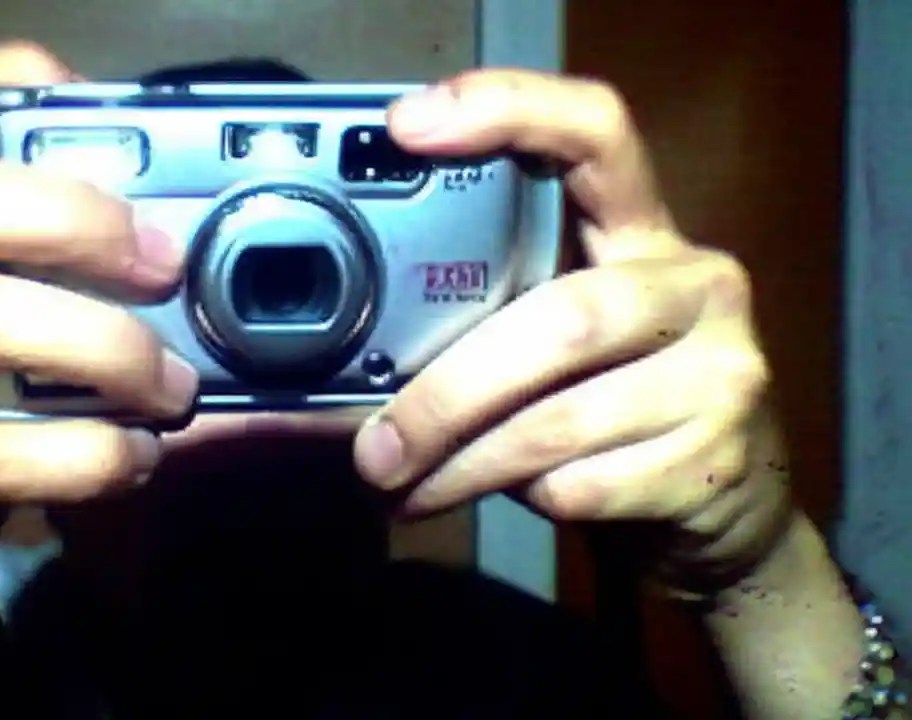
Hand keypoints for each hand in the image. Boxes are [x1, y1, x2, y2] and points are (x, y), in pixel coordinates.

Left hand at [353, 70, 792, 590]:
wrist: (731, 512)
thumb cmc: (617, 408)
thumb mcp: (568, 343)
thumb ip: (493, 323)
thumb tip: (345, 373)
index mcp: (645, 234)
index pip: (595, 134)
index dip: (508, 110)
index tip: (407, 125)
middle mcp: (697, 286)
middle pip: (561, 318)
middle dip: (447, 393)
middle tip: (375, 449)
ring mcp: (721, 374)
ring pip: (560, 419)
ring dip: (462, 464)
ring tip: (402, 488)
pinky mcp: (718, 461)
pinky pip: (584, 483)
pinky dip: (522, 499)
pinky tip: (504, 500)